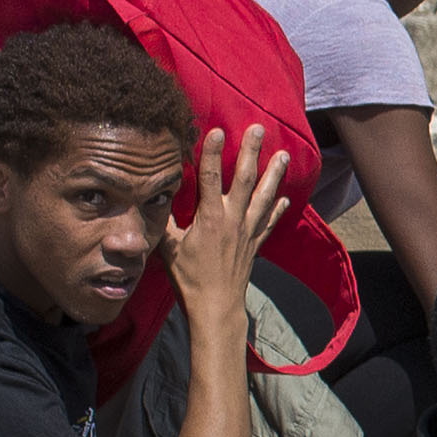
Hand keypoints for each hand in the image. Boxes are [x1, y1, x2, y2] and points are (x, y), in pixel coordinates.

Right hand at [162, 124, 290, 321]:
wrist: (216, 308)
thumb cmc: (188, 279)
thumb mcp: (167, 247)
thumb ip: (163, 220)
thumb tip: (152, 197)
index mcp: (209, 218)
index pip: (210, 177)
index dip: (212, 152)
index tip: (218, 130)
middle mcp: (233, 221)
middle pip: (245, 180)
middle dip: (251, 152)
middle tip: (259, 129)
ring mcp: (247, 232)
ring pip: (263, 197)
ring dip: (273, 174)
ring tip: (283, 155)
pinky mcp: (254, 245)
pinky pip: (268, 223)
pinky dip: (277, 209)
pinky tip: (284, 197)